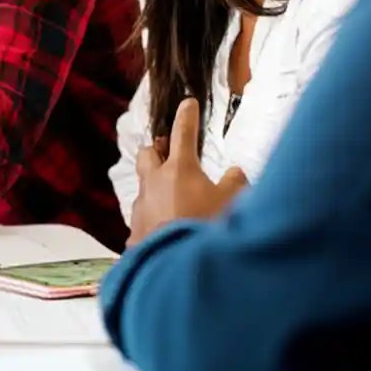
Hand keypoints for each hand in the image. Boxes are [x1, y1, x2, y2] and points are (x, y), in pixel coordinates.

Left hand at [127, 98, 247, 246]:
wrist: (179, 267)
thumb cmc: (207, 228)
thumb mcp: (233, 201)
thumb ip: (235, 182)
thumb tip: (234, 172)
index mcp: (179, 169)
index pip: (183, 133)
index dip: (186, 116)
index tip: (187, 103)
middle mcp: (154, 183)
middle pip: (148, 153)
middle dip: (158, 149)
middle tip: (171, 151)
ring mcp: (141, 207)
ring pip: (144, 186)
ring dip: (157, 185)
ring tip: (175, 196)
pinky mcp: (135, 231)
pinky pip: (144, 217)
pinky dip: (155, 217)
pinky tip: (167, 228)